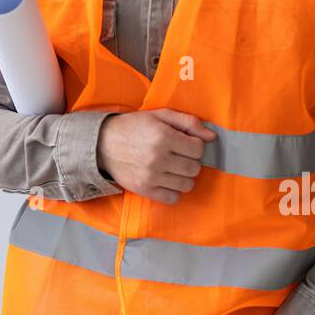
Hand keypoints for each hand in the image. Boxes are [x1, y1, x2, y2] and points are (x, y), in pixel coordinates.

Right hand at [94, 108, 215, 203]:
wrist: (103, 144)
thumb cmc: (133, 127)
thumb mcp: (159, 116)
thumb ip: (188, 122)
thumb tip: (212, 137)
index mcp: (163, 136)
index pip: (198, 149)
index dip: (195, 145)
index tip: (185, 143)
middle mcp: (158, 158)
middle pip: (194, 168)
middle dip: (190, 160)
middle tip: (179, 155)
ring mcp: (151, 176)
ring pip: (187, 184)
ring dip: (184, 176)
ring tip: (173, 167)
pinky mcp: (145, 190)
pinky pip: (173, 198)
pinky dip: (173, 191)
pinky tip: (166, 179)